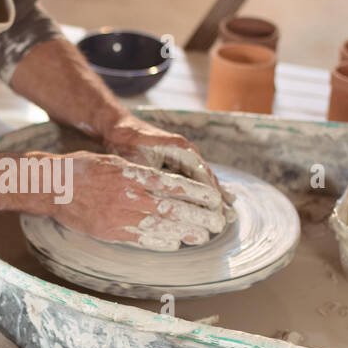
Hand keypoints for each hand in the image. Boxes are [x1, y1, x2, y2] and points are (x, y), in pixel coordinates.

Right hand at [53, 151, 228, 250]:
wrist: (51, 187)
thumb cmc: (82, 169)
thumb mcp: (114, 161)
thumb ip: (138, 171)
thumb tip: (164, 181)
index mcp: (132, 174)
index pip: (174, 185)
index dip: (197, 194)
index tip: (214, 200)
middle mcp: (129, 195)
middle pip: (172, 208)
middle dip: (199, 216)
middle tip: (218, 222)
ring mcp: (119, 215)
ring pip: (160, 226)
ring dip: (184, 232)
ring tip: (203, 236)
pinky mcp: (110, 231)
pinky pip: (140, 239)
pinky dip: (160, 241)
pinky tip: (175, 243)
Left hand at [102, 116, 234, 204]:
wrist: (118, 128)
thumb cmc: (127, 143)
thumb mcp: (141, 162)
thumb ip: (157, 178)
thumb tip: (170, 201)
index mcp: (182, 149)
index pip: (203, 176)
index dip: (211, 195)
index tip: (217, 213)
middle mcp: (188, 152)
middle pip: (208, 179)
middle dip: (219, 199)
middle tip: (228, 219)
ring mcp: (184, 157)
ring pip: (204, 180)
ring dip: (215, 197)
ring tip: (229, 215)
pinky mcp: (177, 162)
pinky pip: (194, 180)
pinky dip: (202, 193)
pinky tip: (211, 206)